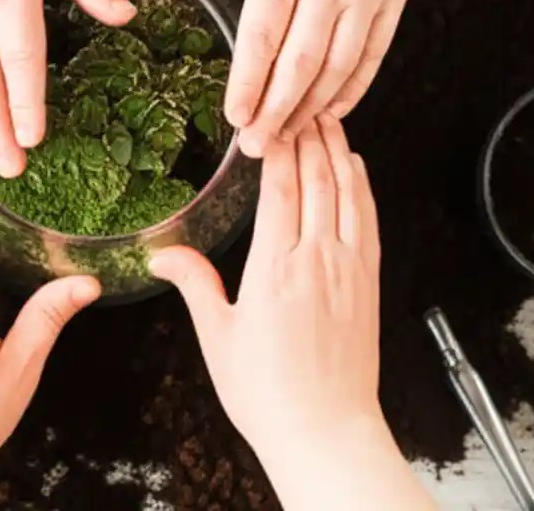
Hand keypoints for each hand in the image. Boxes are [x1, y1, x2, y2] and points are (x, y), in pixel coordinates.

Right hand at [152, 115, 379, 450]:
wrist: (325, 431)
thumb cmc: (268, 393)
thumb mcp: (217, 337)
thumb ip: (195, 285)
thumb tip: (165, 254)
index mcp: (274, 268)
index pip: (280, 188)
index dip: (277, 147)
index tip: (268, 120)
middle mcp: (317, 259)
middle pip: (317, 179)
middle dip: (308, 136)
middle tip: (298, 103)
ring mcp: (349, 269)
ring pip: (347, 192)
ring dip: (337, 151)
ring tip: (326, 118)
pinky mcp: (368, 283)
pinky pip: (368, 219)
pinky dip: (362, 186)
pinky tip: (355, 168)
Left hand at [159, 0, 513, 155]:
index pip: (262, 35)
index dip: (248, 83)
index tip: (234, 117)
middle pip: (299, 64)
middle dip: (275, 113)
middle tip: (255, 148)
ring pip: (337, 68)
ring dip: (311, 110)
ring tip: (287, 138)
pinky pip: (374, 53)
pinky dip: (355, 87)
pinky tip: (335, 109)